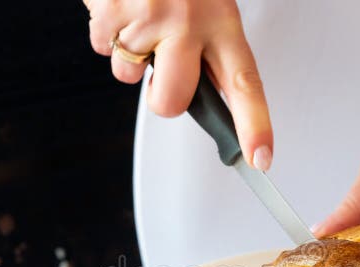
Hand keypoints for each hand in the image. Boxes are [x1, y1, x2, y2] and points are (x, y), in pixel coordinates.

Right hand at [86, 0, 272, 169]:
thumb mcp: (207, 2)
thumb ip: (208, 48)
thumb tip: (202, 95)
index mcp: (223, 20)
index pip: (245, 83)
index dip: (254, 125)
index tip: (260, 158)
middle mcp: (188, 23)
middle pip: (172, 102)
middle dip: (160, 100)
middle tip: (160, 72)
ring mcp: (148, 17)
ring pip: (129, 75)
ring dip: (127, 54)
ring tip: (138, 16)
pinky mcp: (111, 11)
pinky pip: (99, 46)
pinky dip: (104, 31)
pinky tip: (118, 5)